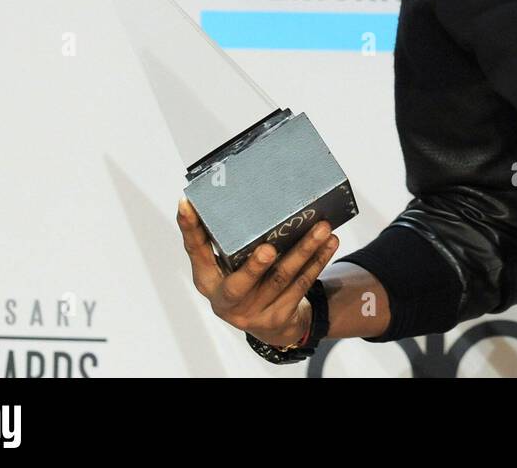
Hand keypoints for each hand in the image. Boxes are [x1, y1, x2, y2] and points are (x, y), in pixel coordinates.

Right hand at [177, 198, 339, 348]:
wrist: (273, 326)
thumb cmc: (249, 281)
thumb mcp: (232, 267)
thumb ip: (232, 241)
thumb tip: (238, 190)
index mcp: (208, 280)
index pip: (196, 252)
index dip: (190, 229)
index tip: (186, 204)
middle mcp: (226, 300)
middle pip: (242, 283)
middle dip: (255, 266)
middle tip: (268, 248)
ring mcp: (253, 312)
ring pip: (282, 279)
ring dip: (304, 251)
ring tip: (322, 227)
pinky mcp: (279, 316)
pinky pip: (301, 285)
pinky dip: (318, 261)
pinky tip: (330, 242)